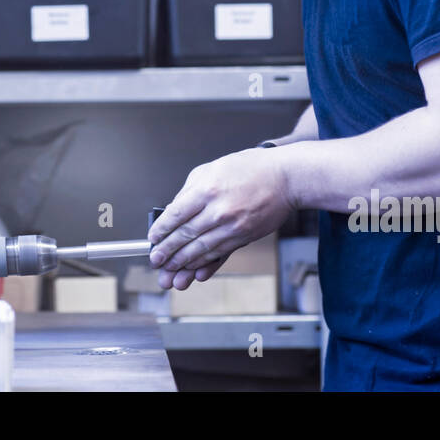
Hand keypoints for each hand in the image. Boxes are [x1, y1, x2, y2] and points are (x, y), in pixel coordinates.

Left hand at [147, 146, 293, 288]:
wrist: (286, 178)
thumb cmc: (250, 169)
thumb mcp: (212, 168)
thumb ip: (190, 190)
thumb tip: (173, 210)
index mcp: (207, 189)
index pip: (175, 214)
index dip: (161, 229)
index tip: (152, 238)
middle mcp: (218, 210)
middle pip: (185, 235)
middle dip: (167, 251)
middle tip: (156, 260)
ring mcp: (232, 226)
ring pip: (200, 249)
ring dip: (182, 262)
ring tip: (169, 271)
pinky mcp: (244, 237)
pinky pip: (219, 254)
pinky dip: (204, 265)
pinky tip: (194, 271)